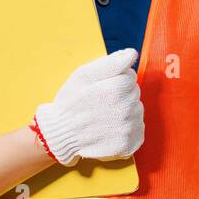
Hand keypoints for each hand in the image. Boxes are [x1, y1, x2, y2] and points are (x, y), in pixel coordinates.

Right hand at [32, 48, 143, 165]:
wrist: (61, 133)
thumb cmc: (71, 101)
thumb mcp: (83, 75)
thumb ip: (111, 62)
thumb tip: (131, 54)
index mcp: (115, 89)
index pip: (130, 76)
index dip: (115, 79)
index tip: (101, 87)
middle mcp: (125, 110)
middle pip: (135, 92)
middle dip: (120, 94)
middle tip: (100, 102)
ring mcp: (128, 129)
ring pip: (137, 110)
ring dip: (125, 110)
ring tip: (104, 115)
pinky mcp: (129, 144)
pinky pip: (138, 128)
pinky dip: (128, 127)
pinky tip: (111, 127)